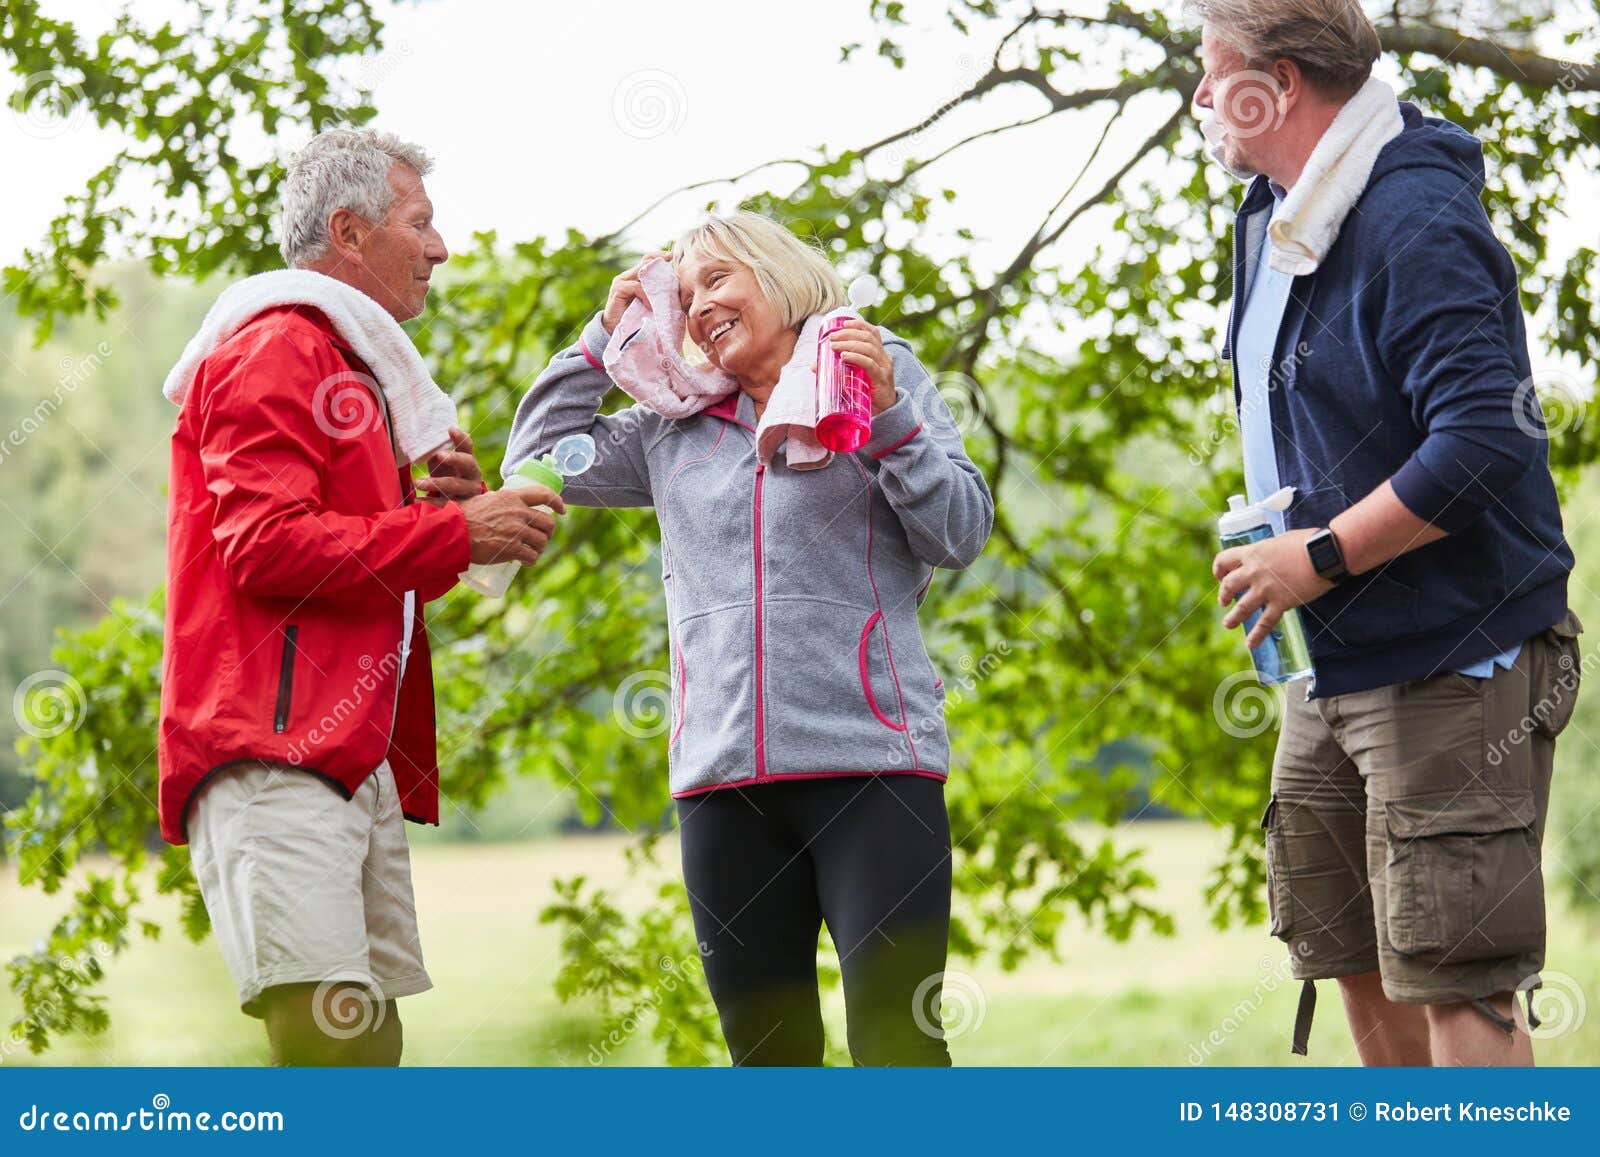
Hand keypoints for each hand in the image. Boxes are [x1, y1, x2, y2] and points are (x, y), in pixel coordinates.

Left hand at [415, 427, 483, 505]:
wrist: (461, 503)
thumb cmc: (448, 477)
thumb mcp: (442, 465)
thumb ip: (435, 454)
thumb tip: (418, 443)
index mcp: (468, 460)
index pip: (467, 445)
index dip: (461, 437)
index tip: (450, 429)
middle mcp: (473, 474)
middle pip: (468, 463)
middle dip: (454, 458)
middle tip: (439, 455)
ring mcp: (470, 491)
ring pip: (456, 485)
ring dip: (437, 483)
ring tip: (418, 482)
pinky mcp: (465, 507)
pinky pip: (448, 503)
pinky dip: (432, 501)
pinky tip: (420, 500)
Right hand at [461, 485, 567, 565]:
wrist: (453, 531)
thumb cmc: (463, 515)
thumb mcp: (485, 499)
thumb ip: (500, 502)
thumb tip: (507, 506)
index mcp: (512, 497)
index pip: (544, 495)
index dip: (557, 502)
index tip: (562, 510)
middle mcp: (518, 512)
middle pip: (548, 522)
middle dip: (547, 532)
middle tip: (539, 538)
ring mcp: (516, 531)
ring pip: (542, 541)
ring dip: (539, 548)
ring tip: (531, 551)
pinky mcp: (512, 548)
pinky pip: (532, 556)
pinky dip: (531, 561)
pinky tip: (525, 562)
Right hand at [601, 252, 668, 332]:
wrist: (621, 335)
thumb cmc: (638, 320)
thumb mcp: (651, 304)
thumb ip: (658, 294)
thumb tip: (679, 289)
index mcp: (635, 277)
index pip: (647, 260)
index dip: (659, 256)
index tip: (672, 256)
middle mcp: (627, 276)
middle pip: (645, 262)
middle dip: (659, 263)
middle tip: (672, 268)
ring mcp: (622, 281)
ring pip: (641, 271)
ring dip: (655, 282)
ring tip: (663, 294)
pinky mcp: (619, 289)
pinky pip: (636, 286)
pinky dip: (646, 295)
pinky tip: (650, 306)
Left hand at [824, 318, 896, 413]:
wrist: (885, 411)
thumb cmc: (868, 392)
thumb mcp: (854, 376)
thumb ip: (838, 368)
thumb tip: (814, 365)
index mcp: (879, 353)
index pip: (872, 332)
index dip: (859, 325)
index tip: (843, 324)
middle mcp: (884, 357)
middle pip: (868, 337)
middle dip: (849, 334)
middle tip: (832, 338)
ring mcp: (884, 367)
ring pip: (869, 348)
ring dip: (849, 344)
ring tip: (834, 346)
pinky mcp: (881, 379)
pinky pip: (870, 364)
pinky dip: (856, 357)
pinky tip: (844, 357)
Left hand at [1213, 528, 1332, 647]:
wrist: (1324, 553)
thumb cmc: (1307, 543)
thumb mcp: (1279, 541)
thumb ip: (1268, 552)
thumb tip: (1269, 557)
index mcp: (1253, 553)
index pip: (1224, 560)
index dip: (1219, 570)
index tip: (1221, 577)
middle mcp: (1254, 572)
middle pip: (1228, 586)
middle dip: (1224, 595)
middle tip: (1224, 602)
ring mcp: (1266, 589)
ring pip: (1241, 608)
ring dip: (1232, 618)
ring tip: (1228, 624)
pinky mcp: (1280, 602)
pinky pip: (1265, 622)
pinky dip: (1257, 635)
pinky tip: (1251, 643)